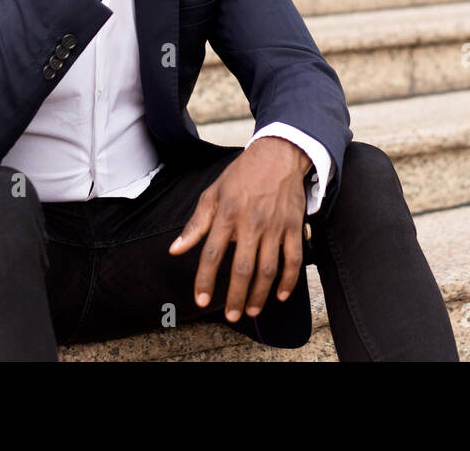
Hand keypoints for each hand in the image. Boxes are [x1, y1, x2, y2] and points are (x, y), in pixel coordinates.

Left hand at [168, 138, 311, 321]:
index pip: (213, 254)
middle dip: (236, 296)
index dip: (206, 280)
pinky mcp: (294, 227)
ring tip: (252, 311)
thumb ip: (195, 224)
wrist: (278, 155)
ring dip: (260, 294)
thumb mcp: (212, 194)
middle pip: (243, 268)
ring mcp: (275, 226)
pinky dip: (289, 281)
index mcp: (227, 214)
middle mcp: (251, 222)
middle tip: (232, 315)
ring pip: (268, 269)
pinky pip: (294, 259)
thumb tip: (175, 249)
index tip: (202, 300)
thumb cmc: (241, 176)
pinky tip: (281, 295)